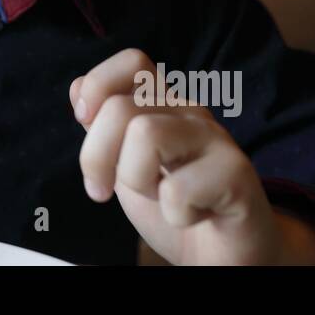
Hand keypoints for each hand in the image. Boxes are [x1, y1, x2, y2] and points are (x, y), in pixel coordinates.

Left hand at [70, 48, 314, 264]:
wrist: (226, 253)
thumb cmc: (177, 205)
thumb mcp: (125, 163)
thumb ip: (103, 127)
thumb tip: (78, 89)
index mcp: (164, 104)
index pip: (132, 61)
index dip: (98, 86)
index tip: (86, 124)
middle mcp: (190, 112)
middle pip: (120, 106)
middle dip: (95, 157)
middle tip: (103, 190)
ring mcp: (216, 139)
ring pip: (145, 133)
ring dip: (137, 180)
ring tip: (158, 197)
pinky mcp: (236, 174)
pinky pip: (178, 189)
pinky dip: (174, 214)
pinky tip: (192, 215)